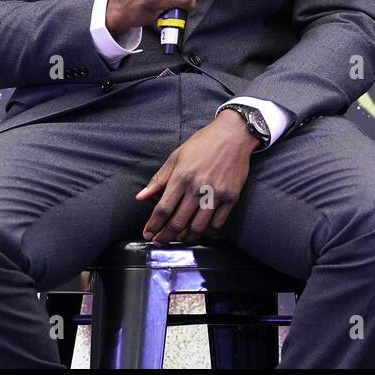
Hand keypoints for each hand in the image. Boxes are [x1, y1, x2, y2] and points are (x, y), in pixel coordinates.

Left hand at [135, 109, 256, 243]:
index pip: (163, 209)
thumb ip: (159, 179)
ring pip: (198, 227)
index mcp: (182, 177)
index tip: (148, 233)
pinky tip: (200, 230)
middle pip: (178, 222)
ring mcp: (216, 194)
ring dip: (186, 236)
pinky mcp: (231, 197)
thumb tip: (141, 197)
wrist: (234, 135)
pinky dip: (207, 232)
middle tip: (160, 240)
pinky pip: (218, 223)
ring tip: (180, 237)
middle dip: (166, 236)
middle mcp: (198, 188)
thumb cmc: (203, 143)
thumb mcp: (176, 156)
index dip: (153, 226)